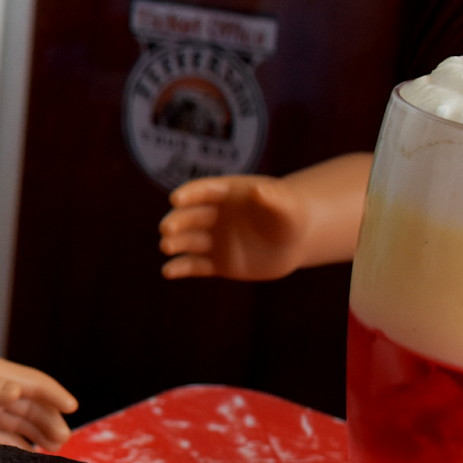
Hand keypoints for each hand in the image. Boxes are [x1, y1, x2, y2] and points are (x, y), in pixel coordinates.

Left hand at [0, 347, 76, 450]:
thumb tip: (17, 392)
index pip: (34, 384)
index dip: (54, 394)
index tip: (72, 406)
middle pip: (31, 407)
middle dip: (50, 421)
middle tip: (63, 439)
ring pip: (19, 427)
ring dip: (38, 437)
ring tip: (55, 450)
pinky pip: (1, 444)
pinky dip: (17, 452)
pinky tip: (30, 461)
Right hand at [158, 174, 306, 280]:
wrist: (295, 241)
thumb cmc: (291, 216)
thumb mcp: (287, 206)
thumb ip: (274, 198)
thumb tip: (259, 191)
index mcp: (225, 194)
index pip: (202, 191)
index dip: (189, 194)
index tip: (176, 199)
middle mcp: (213, 216)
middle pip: (189, 216)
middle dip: (177, 221)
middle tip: (166, 229)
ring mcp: (213, 240)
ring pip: (188, 241)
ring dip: (175, 243)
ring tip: (166, 246)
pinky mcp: (216, 263)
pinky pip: (195, 265)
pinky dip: (180, 268)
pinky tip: (168, 272)